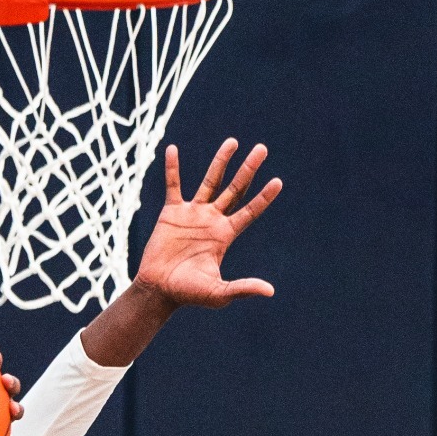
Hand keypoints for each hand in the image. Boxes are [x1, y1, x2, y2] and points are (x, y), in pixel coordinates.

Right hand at [132, 138, 282, 308]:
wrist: (159, 290)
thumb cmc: (188, 294)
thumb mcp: (219, 293)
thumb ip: (243, 288)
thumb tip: (270, 291)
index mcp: (225, 235)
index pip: (249, 211)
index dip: (263, 197)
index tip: (278, 181)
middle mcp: (212, 220)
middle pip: (235, 188)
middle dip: (248, 169)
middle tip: (262, 149)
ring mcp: (192, 213)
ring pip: (210, 181)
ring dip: (221, 161)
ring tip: (233, 142)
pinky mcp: (171, 213)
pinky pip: (173, 185)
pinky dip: (172, 168)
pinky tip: (172, 149)